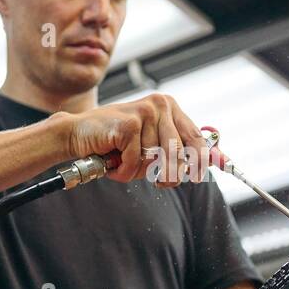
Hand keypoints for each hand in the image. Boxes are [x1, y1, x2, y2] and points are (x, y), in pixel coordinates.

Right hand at [60, 93, 210, 185]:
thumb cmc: (114, 142)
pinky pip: (135, 162)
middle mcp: (161, 105)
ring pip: (155, 160)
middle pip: (178, 154)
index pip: (196, 137)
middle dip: (169, 175)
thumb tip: (203, 165)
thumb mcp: (149, 144)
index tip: (211, 172)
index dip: (204, 159)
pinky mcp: (129, 124)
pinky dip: (124, 171)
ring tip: (123, 161)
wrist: (77, 134)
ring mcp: (145, 112)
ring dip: (137, 171)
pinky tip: (113, 161)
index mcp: (170, 108)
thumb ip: (173, 151)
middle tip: (159, 183)